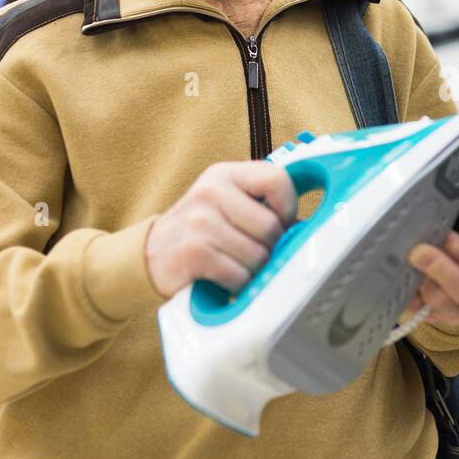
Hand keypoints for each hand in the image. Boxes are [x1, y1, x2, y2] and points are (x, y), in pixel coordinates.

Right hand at [145, 161, 295, 298]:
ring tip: (237, 265)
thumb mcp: (227, 203)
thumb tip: (306, 226)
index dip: (288, 206)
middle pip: (272, 227)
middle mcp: (211, 192)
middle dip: (270, 248)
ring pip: (258, 255)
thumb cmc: (201, 231)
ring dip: (254, 270)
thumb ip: (262, 206)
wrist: (152, 255)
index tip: (281, 222)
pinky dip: (238, 284)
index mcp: (225, 174)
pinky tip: (225, 278)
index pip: (278, 179)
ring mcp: (200, 222)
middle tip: (253, 252)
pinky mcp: (194, 253)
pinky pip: (240, 275)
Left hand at [406, 232, 458, 327]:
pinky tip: (401, 276)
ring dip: (421, 280)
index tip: (446, 234)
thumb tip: (442, 222)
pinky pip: (418, 310)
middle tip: (418, 250)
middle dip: (439, 267)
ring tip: (409, 260)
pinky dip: (408, 293)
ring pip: (438, 302)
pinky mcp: (438, 321)